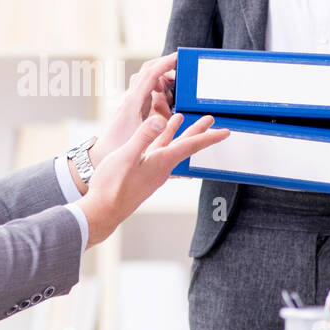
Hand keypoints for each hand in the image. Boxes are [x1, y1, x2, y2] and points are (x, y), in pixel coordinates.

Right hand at [79, 113, 227, 246]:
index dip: (209, 137)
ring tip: (184, 118)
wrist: (103, 211)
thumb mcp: (127, 157)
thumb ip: (144, 137)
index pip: (191, 146)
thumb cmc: (112, 187)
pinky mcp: (142, 172)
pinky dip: (161, 139)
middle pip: (185, 145)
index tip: (226, 132)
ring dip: (179, 132)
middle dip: (198, 131)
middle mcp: (161, 167)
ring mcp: (152, 171)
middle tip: (211, 120)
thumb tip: (161, 120)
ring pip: (170, 147)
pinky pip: (157, 151)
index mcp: (162, 162)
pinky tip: (159, 135)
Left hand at [84, 53, 178, 178]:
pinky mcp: (133, 108)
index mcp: (133, 103)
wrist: (99, 156)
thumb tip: (167, 120)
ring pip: (147, 80)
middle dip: (165, 67)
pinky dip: (159, 93)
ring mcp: (131, 102)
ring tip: (174, 96)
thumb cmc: (116, 150)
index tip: (178, 58)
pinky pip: (147, 92)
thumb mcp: (137, 141)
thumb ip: (151, 131)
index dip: (165, 64)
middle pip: (148, 71)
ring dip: (162, 82)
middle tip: (181, 72)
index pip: (150, 75)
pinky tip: (166, 107)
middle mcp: (131, 98)